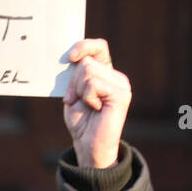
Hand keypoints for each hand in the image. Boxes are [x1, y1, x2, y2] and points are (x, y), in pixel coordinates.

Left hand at [62, 38, 130, 169]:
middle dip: (73, 81)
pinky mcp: (121, 95)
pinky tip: (95, 108)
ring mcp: (121, 85)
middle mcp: (116, 77)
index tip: (70, 57)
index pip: (98, 47)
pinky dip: (87, 97)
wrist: (88, 144)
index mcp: (105, 74)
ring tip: (87, 104)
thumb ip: (76, 74)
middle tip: (75, 99)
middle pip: (86, 61)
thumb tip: (71, 57)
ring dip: (79, 90)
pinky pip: (93, 84)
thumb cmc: (81, 119)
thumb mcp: (74, 92)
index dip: (84, 46)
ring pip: (88, 71)